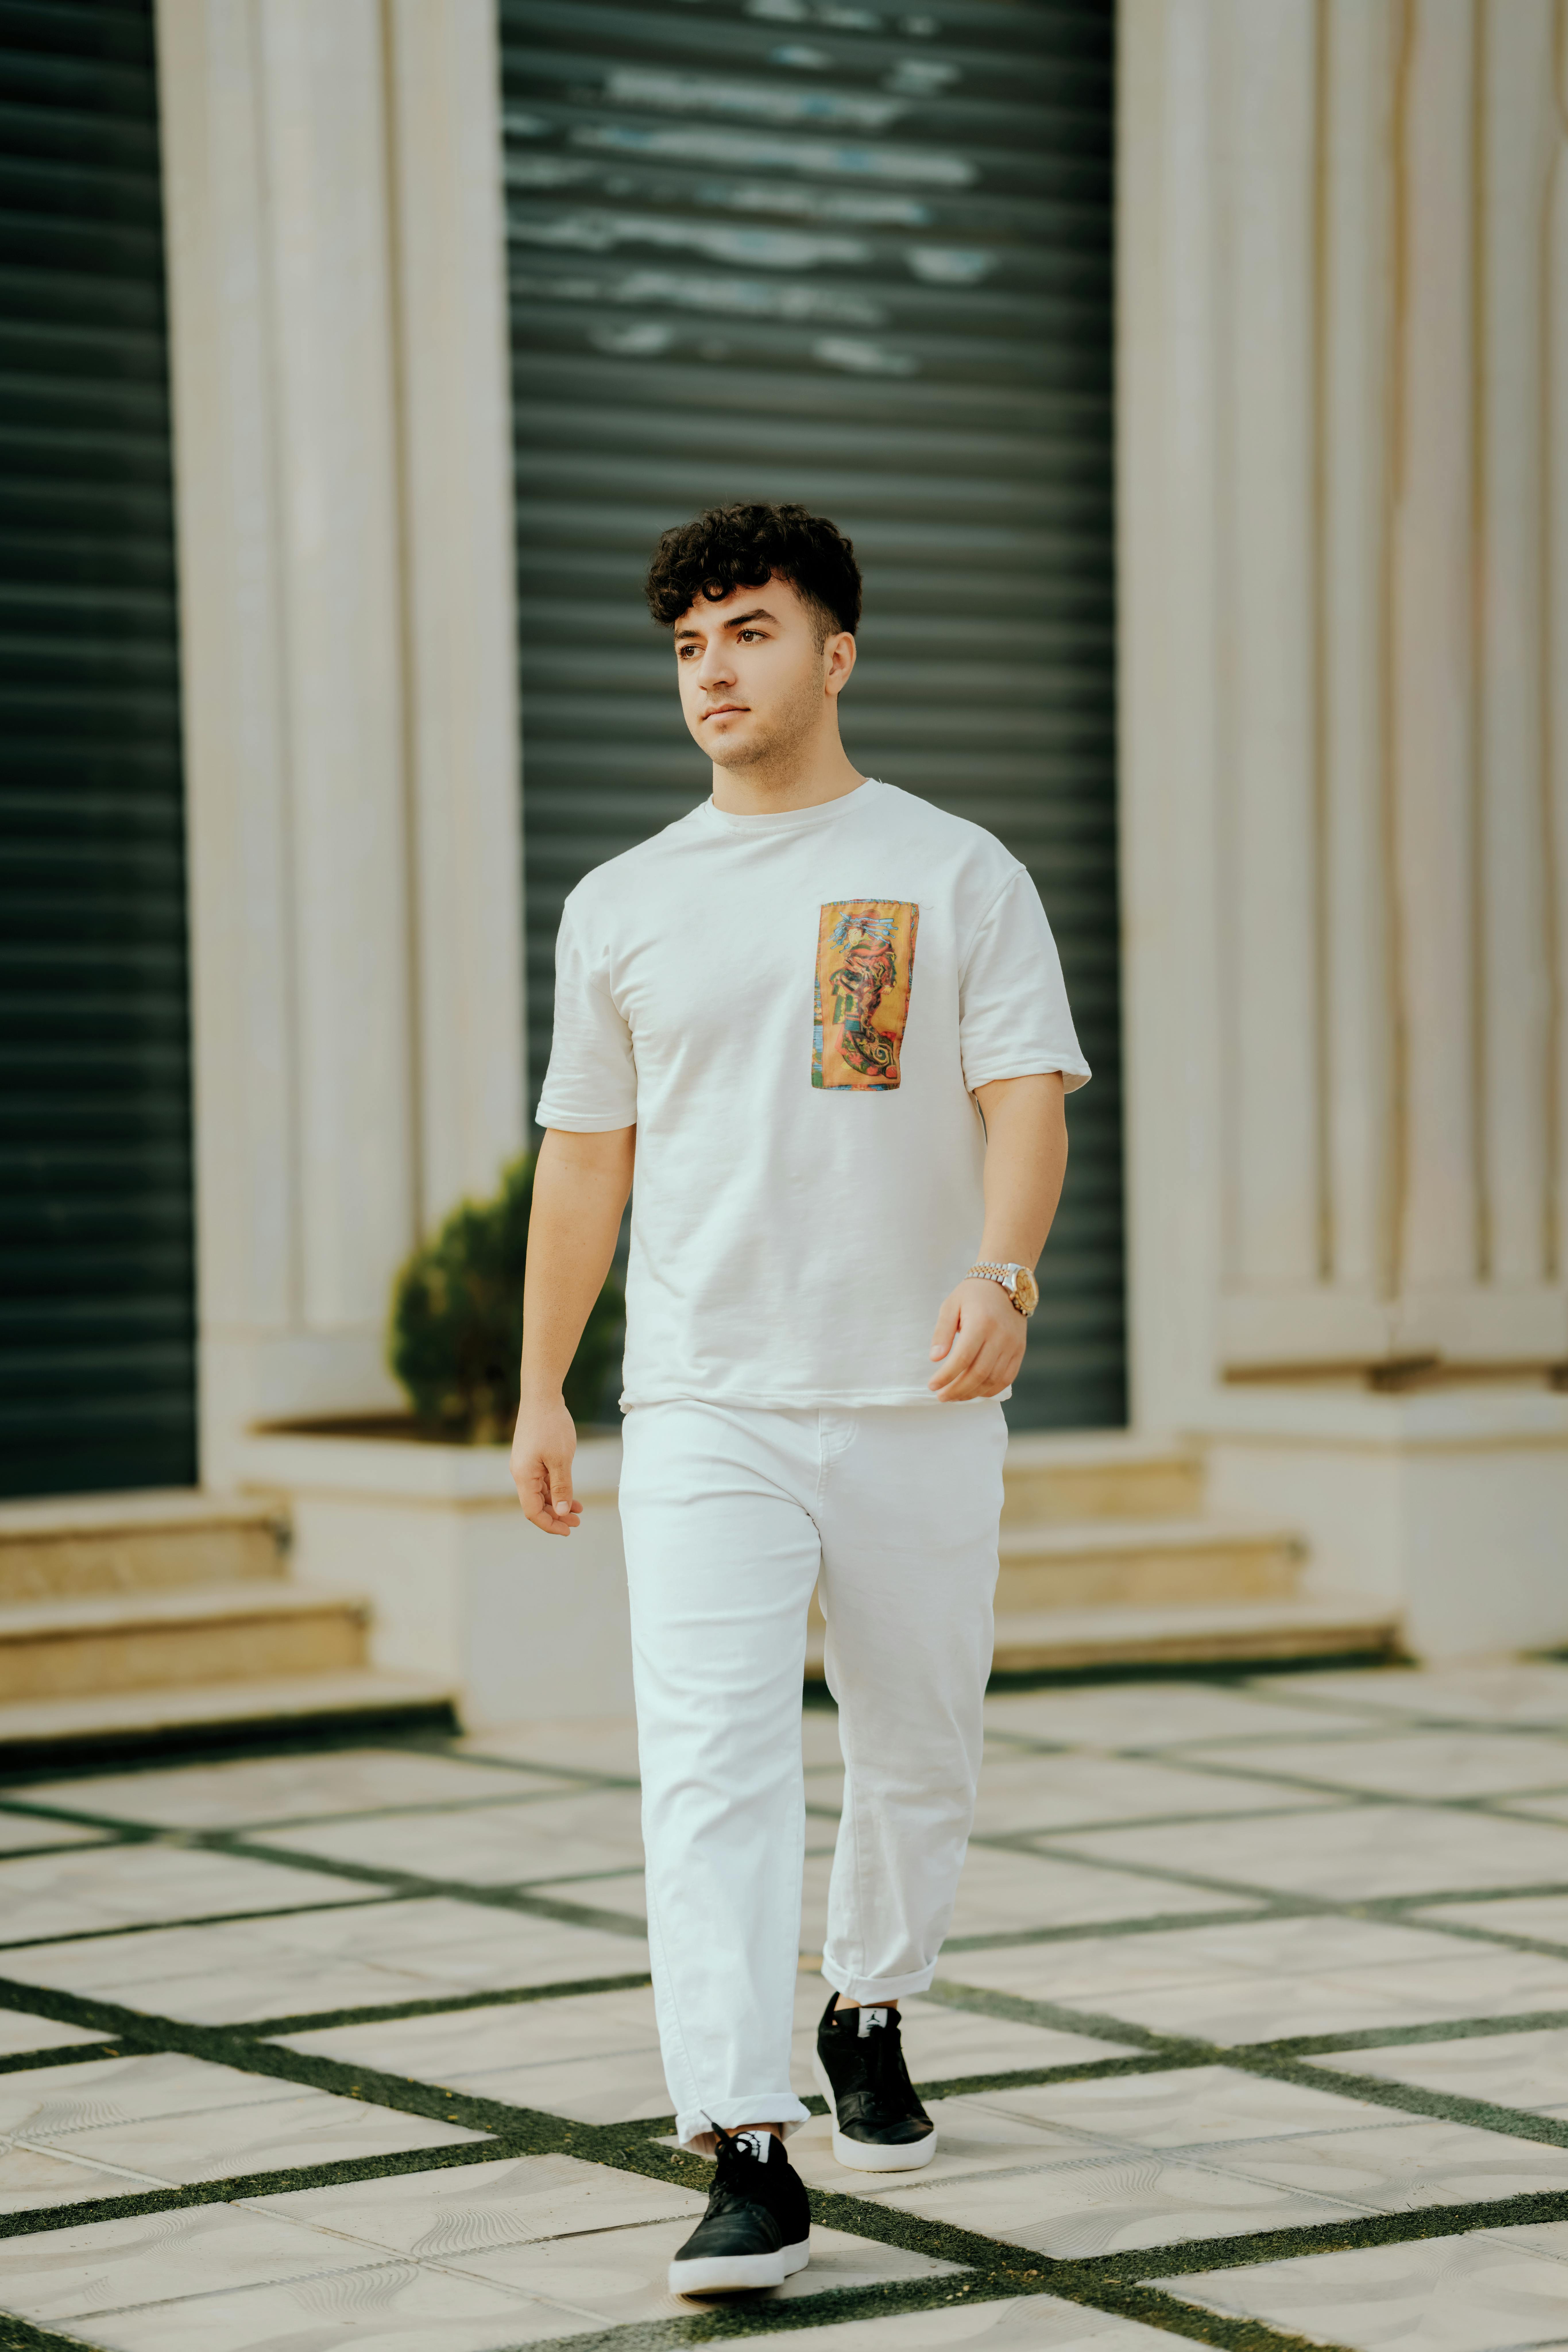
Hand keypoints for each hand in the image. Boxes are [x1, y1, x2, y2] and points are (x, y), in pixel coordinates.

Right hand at [510, 1394, 582, 1533]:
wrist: (542, 1396)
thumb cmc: (551, 1426)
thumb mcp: (561, 1460)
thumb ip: (561, 1488)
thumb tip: (561, 1513)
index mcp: (523, 1476)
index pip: (532, 1511)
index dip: (549, 1524)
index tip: (569, 1530)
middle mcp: (521, 1473)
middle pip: (535, 1504)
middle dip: (556, 1515)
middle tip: (578, 1522)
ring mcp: (526, 1464)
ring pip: (540, 1493)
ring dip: (558, 1503)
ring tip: (579, 1510)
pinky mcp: (532, 1457)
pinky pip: (543, 1480)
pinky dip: (556, 1489)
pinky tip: (571, 1493)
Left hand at [928, 1277, 1026, 1400]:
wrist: (1005, 1284)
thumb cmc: (972, 1295)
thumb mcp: (950, 1306)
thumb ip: (942, 1332)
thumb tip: (935, 1358)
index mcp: (981, 1323)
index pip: (962, 1358)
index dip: (946, 1376)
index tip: (932, 1386)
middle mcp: (1000, 1336)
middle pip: (978, 1373)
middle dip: (957, 1390)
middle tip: (941, 1397)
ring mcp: (1013, 1345)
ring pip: (993, 1379)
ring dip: (972, 1393)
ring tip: (955, 1396)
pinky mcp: (1019, 1350)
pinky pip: (1007, 1378)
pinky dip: (991, 1390)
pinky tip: (976, 1392)